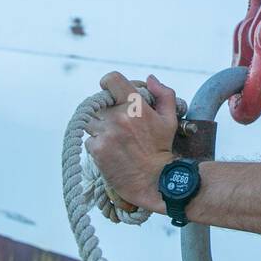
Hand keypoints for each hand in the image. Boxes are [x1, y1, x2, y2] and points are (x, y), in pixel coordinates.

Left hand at [84, 72, 177, 213]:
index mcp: (135, 106)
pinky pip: (89, 140)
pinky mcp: (97, 150)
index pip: (111, 80)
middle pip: (99, 103)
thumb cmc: (162, 149)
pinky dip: (98, 144)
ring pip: (91, 122)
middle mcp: (118, 117)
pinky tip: (112, 151)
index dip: (109, 84)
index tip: (112, 92)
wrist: (154, 181)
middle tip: (117, 122)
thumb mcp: (170, 119)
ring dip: (100, 127)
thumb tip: (150, 79)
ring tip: (115, 138)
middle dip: (107, 111)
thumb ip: (163, 94)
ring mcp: (105, 134)